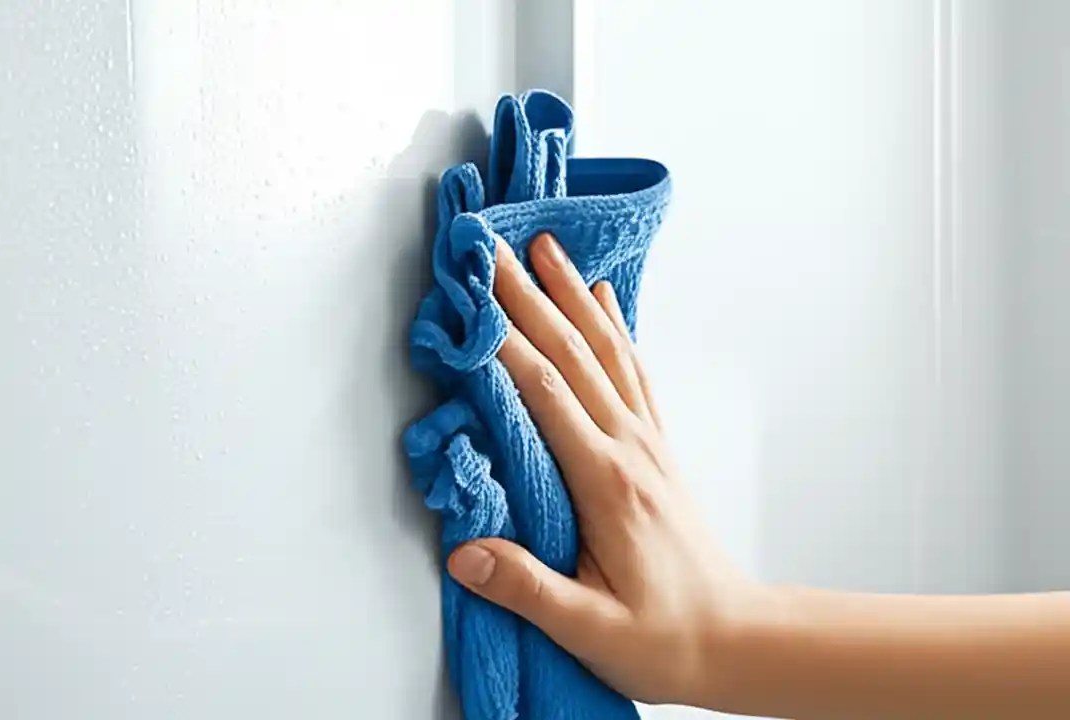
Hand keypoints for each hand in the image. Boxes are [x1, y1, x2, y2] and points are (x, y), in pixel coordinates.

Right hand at [446, 233, 758, 704]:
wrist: (735, 642)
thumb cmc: (664, 639)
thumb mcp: (590, 628)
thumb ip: (527, 587)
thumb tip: (464, 554)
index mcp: (606, 483)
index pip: (546, 394)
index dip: (504, 341)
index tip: (471, 297)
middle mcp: (630, 448)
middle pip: (572, 354)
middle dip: (528, 296)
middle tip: (493, 247)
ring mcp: (647, 443)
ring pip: (607, 349)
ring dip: (571, 294)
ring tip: (546, 247)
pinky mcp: (655, 448)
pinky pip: (634, 369)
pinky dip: (615, 325)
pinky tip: (603, 298)